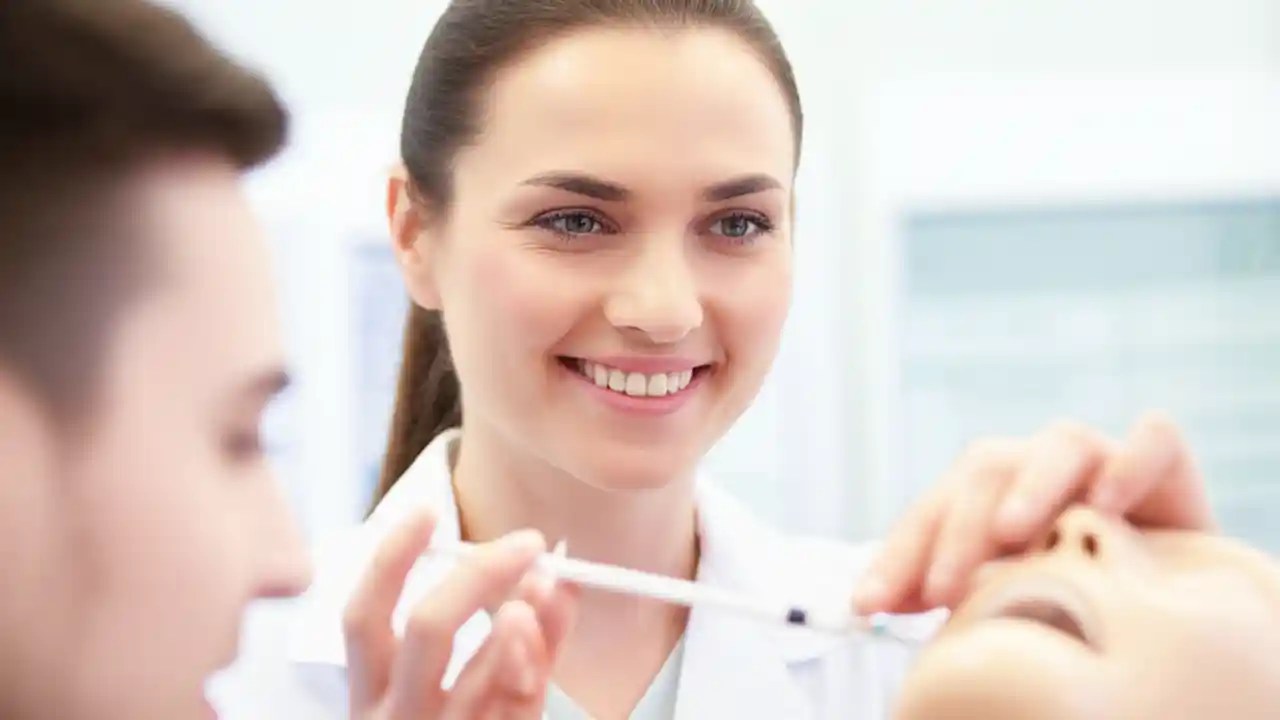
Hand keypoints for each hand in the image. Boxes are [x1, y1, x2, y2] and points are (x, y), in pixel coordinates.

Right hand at [343, 509, 577, 718]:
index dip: (390, 560)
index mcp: (373, 702)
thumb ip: (514, 637)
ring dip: (525, 616)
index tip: (427, 511)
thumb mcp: (476, 696)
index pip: (361, 620)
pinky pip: (518, 705)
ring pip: (482, 674)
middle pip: (427, 631)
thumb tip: (549, 571)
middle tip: (529, 540)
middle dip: (481, 574)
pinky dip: (540, 658)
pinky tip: (555, 623)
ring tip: (550, 579)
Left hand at [854, 412, 1214, 613]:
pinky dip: (1130, 462)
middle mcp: (1035, 468)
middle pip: (985, 473)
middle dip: (956, 533)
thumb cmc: (1075, 600)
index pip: (930, 512)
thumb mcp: (1008, 602)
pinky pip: (1153, 440)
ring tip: (1011, 532)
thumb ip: (951, 594)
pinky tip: (1107, 503)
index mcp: (986, 496)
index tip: (868, 606)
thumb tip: (878, 607)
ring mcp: (1099, 459)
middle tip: (941, 592)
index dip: (898, 557)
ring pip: (1060, 444)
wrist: (1170, 598)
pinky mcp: (1164, 462)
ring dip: (1032, 486)